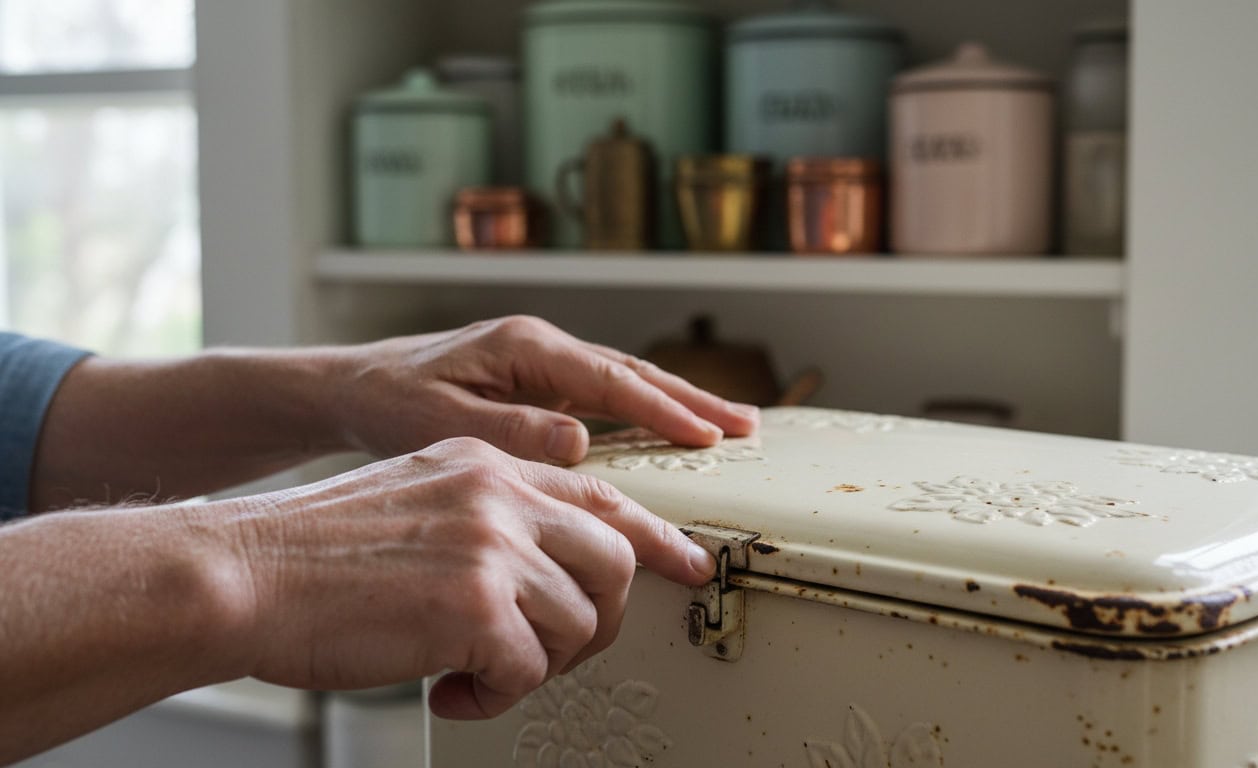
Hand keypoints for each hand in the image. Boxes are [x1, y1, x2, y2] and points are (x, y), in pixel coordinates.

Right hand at [227, 437, 716, 718]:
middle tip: (557, 651)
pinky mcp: (474, 604)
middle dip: (600, 620)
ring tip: (476, 671)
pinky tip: (451, 688)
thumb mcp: (418, 499)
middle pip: (615, 560)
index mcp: (487, 464)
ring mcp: (491, 545)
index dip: (656, 536)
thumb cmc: (315, 553)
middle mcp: (499, 494)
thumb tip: (550, 571)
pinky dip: (498, 693)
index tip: (689, 563)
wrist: (241, 572)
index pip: (602, 495)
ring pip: (578, 621)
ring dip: (536, 665)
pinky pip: (529, 668)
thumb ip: (489, 517)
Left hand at [324, 315, 758, 463]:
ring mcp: (543, 361)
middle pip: (634, 372)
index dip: (665, 411)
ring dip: (677, 402)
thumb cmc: (391, 404)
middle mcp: (542, 346)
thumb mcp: (443, 422)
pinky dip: (645, 409)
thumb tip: (579, 441)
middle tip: (747, 427)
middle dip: (693, 399)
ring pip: (626, 380)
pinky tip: (669, 427)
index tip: (708, 436)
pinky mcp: (538, 380)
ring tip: (728, 425)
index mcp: (526, 347)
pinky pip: (605, 394)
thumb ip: (511, 431)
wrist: (356, 387)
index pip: (612, 380)